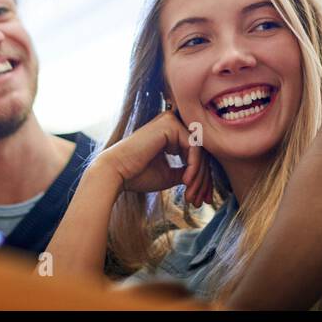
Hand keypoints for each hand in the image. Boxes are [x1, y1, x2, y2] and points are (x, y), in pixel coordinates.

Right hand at [91, 111, 213, 205]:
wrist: (115, 174)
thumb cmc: (138, 175)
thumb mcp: (170, 174)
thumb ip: (186, 171)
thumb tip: (205, 178)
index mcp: (170, 132)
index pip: (195, 153)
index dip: (202, 177)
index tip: (202, 199)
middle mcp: (172, 122)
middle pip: (201, 151)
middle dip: (203, 179)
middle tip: (201, 201)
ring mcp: (171, 120)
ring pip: (199, 150)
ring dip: (199, 176)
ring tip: (191, 195)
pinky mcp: (170, 124)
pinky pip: (193, 147)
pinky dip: (193, 167)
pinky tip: (186, 182)